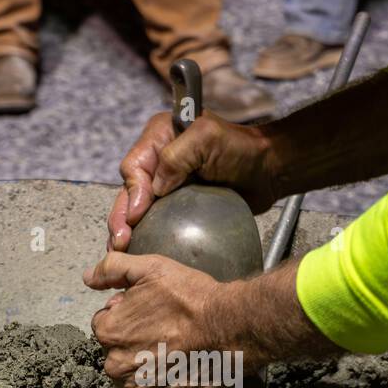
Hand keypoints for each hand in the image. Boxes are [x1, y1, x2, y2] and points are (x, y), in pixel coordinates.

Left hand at [84, 251, 237, 387]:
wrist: (229, 330)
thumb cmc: (190, 299)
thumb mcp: (150, 269)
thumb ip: (112, 269)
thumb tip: (88, 277)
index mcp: (108, 332)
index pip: (106, 323)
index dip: (127, 315)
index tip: (150, 312)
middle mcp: (115, 364)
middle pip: (116, 350)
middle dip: (133, 341)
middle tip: (164, 331)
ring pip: (132, 374)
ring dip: (145, 364)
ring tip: (173, 350)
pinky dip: (158, 384)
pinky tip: (176, 369)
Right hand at [106, 111, 277, 250]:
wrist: (268, 170)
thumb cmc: (242, 149)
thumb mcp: (206, 140)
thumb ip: (176, 157)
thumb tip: (154, 189)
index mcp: (159, 138)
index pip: (134, 167)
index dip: (132, 193)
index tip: (136, 215)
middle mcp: (158, 160)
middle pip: (129, 190)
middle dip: (121, 216)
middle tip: (120, 241)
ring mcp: (167, 183)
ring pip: (137, 208)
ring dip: (128, 229)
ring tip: (122, 249)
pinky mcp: (178, 203)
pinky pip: (157, 219)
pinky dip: (147, 233)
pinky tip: (143, 249)